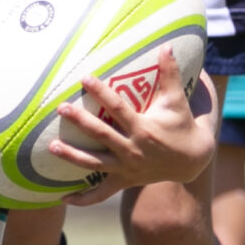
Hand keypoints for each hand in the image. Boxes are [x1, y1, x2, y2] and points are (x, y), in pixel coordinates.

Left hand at [49, 47, 214, 203]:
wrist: (192, 160)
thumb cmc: (181, 125)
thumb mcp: (177, 100)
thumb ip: (170, 73)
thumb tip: (167, 44)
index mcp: (143, 128)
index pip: (118, 108)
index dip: (101, 92)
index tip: (84, 78)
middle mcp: (133, 150)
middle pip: (101, 135)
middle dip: (80, 121)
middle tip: (61, 108)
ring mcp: (126, 169)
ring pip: (94, 164)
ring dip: (72, 157)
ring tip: (51, 146)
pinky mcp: (124, 181)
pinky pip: (101, 194)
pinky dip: (83, 199)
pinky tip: (63, 198)